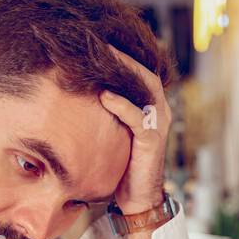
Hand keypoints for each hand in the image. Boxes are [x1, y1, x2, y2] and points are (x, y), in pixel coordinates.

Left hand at [99, 44, 171, 214]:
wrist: (136, 198)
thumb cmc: (121, 165)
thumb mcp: (112, 131)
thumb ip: (106, 111)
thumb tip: (79, 91)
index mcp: (150, 105)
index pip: (139, 70)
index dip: (122, 54)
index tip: (97, 40)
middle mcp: (158, 110)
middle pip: (143, 72)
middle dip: (121, 55)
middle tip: (97, 41)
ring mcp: (158, 124)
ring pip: (144, 88)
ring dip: (123, 72)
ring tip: (101, 58)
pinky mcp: (152, 141)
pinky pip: (138, 117)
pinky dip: (122, 105)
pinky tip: (104, 95)